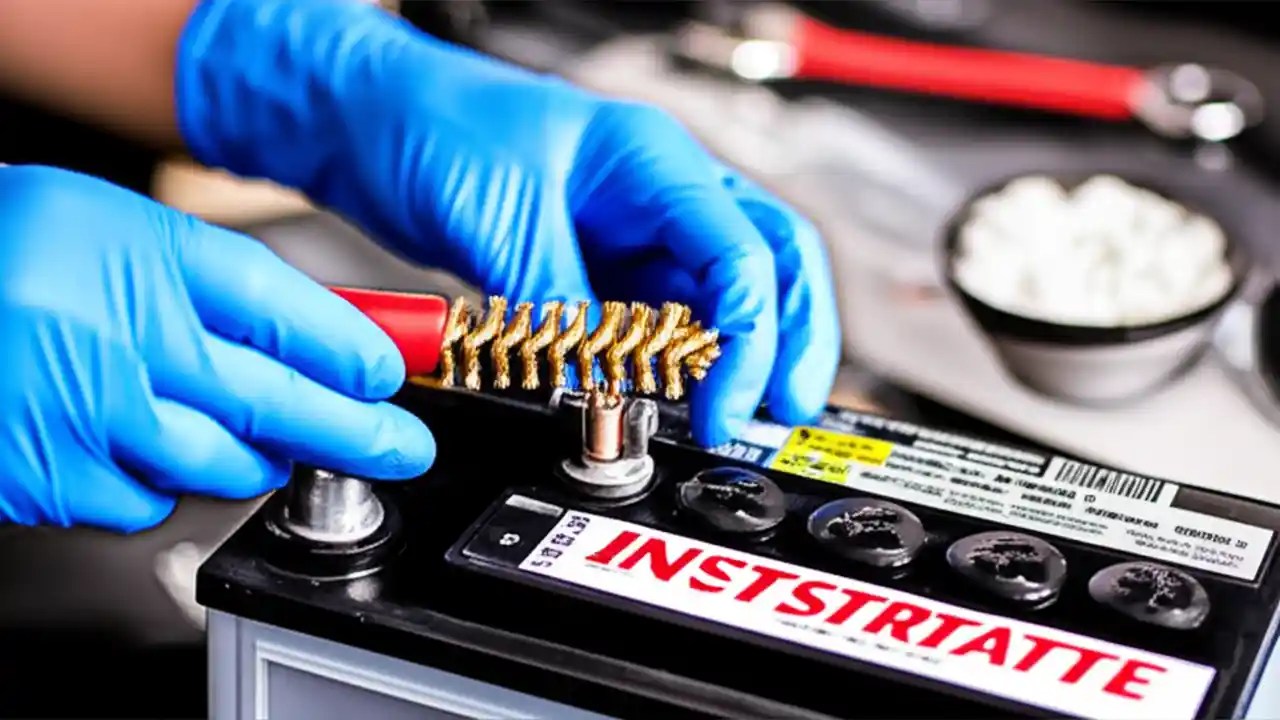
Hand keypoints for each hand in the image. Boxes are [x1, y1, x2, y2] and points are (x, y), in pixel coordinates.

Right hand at [0, 165, 432, 532]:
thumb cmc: (19, 248)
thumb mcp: (134, 233)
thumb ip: (232, 286)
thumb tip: (337, 337)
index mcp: (144, 265)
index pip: (284, 314)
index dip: (355, 352)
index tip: (396, 376)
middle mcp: (118, 347)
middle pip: (273, 406)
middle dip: (356, 434)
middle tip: (402, 447)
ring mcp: (81, 423)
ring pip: (219, 468)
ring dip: (257, 456)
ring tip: (256, 428)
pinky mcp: (47, 481)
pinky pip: (146, 502)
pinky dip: (168, 480)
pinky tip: (147, 439)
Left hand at [176, 0, 840, 445]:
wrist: (366, 120)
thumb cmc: (432, 121)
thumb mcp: (501, 214)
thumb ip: (558, 299)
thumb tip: (597, 374)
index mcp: (654, 161)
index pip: (742, 252)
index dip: (750, 335)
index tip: (727, 400)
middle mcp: (658, 198)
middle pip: (769, 266)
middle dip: (787, 340)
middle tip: (779, 408)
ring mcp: (630, 235)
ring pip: (717, 301)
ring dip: (734, 358)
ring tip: (734, 413)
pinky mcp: (595, 272)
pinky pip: (652, 325)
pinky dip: (669, 366)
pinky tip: (668, 397)